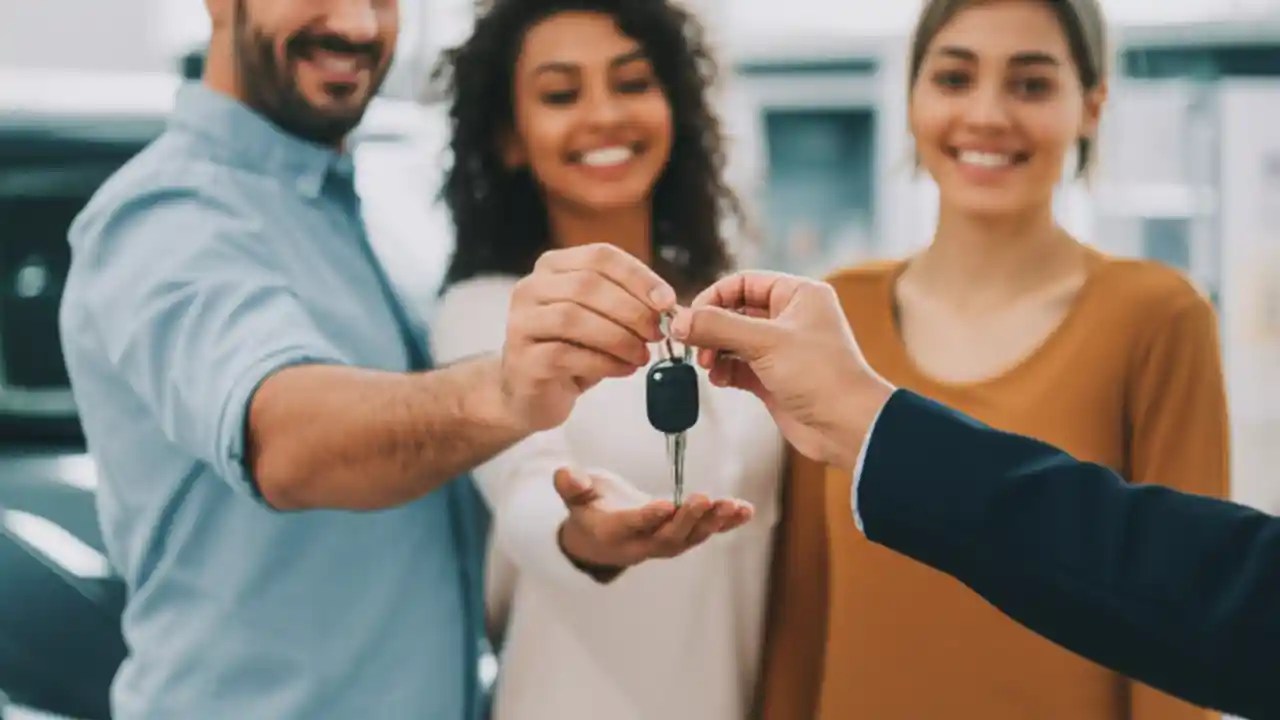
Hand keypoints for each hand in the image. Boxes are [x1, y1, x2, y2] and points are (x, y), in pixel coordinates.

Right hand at [500, 244, 676, 432]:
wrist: (531, 392)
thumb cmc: (572, 349)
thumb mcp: (601, 318)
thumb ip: (630, 305)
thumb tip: (671, 307)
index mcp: (553, 266)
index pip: (600, 256)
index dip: (638, 276)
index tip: (668, 301)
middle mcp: (531, 288)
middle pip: (587, 285)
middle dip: (631, 309)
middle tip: (658, 333)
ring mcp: (520, 323)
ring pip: (573, 318)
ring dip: (618, 337)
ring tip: (642, 354)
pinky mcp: (522, 359)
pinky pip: (565, 355)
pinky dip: (603, 362)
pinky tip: (624, 369)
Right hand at [553, 467, 753, 578]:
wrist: (600, 540)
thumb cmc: (589, 509)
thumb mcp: (576, 497)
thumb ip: (573, 487)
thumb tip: (565, 473)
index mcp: (614, 532)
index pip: (633, 526)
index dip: (649, 517)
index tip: (666, 505)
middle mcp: (642, 544)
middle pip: (668, 536)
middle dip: (688, 520)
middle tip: (703, 499)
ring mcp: (665, 544)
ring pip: (691, 537)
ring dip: (714, 522)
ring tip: (732, 505)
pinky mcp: (682, 537)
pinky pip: (706, 532)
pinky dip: (726, 523)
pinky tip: (745, 510)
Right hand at [670, 271, 895, 469]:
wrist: (847, 427)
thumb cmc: (823, 376)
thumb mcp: (765, 343)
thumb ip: (719, 327)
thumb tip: (680, 320)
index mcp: (798, 295)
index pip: (744, 283)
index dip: (715, 297)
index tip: (692, 316)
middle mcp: (790, 318)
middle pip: (735, 312)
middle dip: (712, 328)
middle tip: (693, 344)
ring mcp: (782, 350)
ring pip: (734, 341)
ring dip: (715, 351)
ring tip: (707, 365)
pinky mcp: (774, 378)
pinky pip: (739, 367)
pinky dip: (725, 371)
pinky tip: (719, 379)